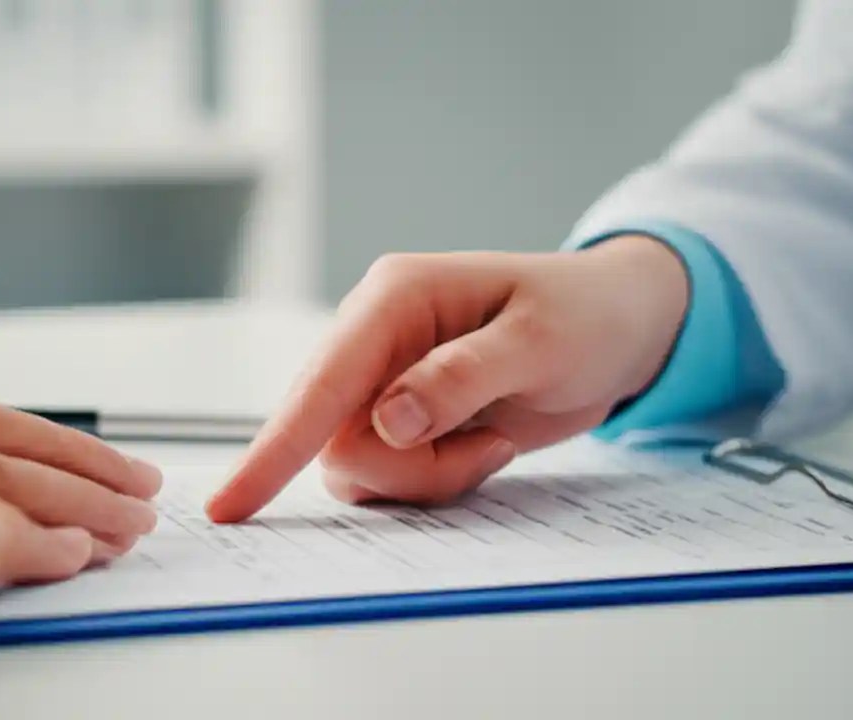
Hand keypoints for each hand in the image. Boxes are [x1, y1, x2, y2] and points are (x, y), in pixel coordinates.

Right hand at [206, 237, 687, 521]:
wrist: (620, 330)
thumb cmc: (585, 316)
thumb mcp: (539, 342)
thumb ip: (461, 378)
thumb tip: (388, 420)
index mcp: (393, 299)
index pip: (322, 382)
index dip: (275, 448)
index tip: (231, 505)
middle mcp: (374, 339)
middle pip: (334, 438)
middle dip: (406, 469)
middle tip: (488, 449)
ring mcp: (384, 382)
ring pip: (359, 466)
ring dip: (426, 478)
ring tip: (492, 442)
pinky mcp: (401, 418)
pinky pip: (390, 477)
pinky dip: (436, 482)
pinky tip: (483, 447)